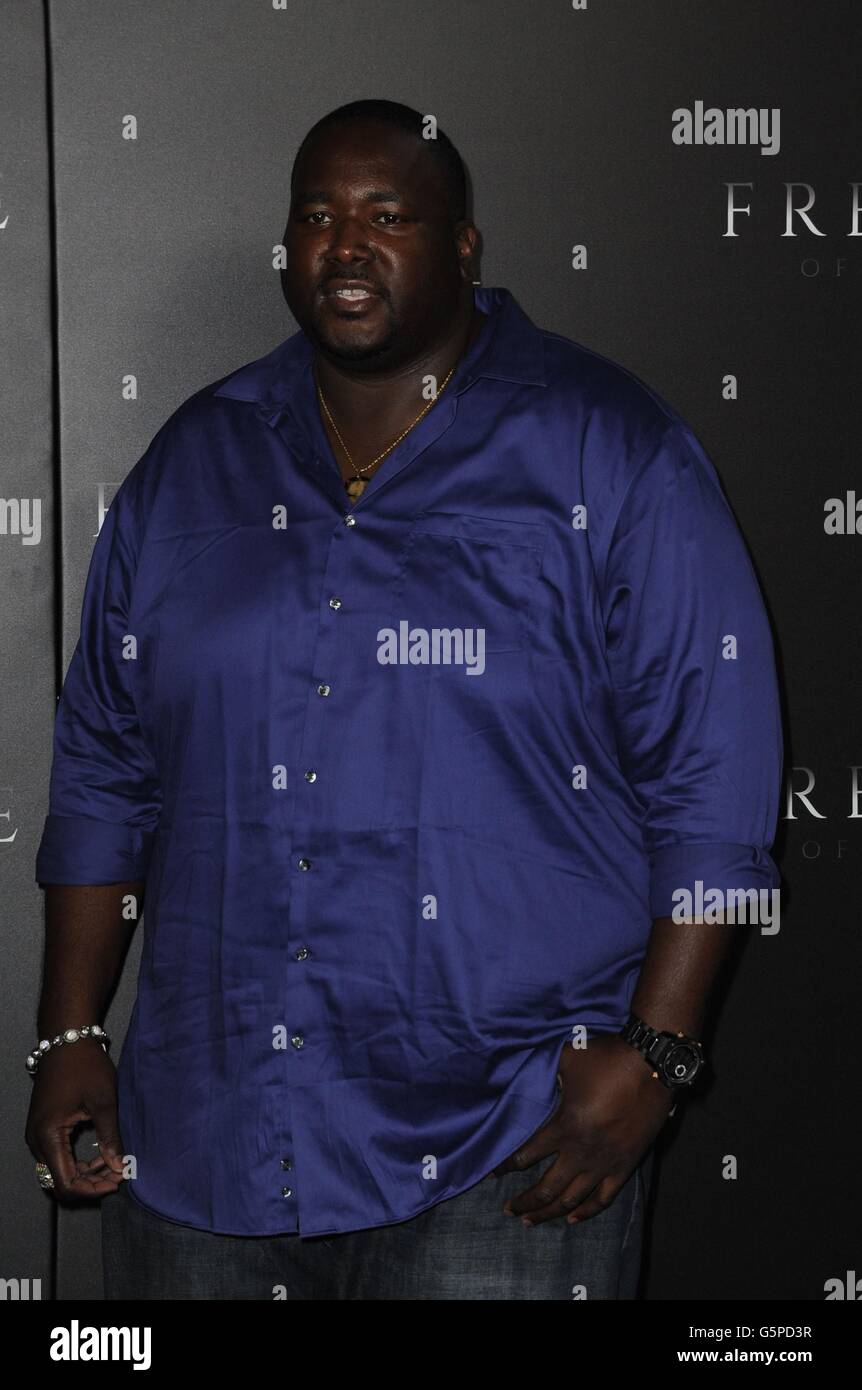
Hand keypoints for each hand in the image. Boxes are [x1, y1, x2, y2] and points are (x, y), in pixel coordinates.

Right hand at [24, 1041, 126, 1198]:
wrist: (67, 1039)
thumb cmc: (85, 1065)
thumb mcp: (103, 1102)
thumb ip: (110, 1137)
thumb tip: (119, 1168)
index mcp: (48, 1135)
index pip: (65, 1182)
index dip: (91, 1189)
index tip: (116, 1181)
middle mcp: (37, 1140)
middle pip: (60, 1180)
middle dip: (91, 1183)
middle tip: (119, 1173)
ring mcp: (38, 1134)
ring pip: (60, 1170)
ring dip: (87, 1173)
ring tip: (114, 1162)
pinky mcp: (44, 1128)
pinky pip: (59, 1156)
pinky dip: (79, 1161)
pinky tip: (102, 1153)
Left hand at [491, 1033, 673, 1224]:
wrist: (653, 1066)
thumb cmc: (607, 1060)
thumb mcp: (567, 1059)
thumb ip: (545, 1070)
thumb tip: (528, 1070)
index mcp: (564, 1127)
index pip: (525, 1156)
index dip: (505, 1166)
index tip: (492, 1173)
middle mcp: (581, 1152)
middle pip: (546, 1188)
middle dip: (525, 1202)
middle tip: (508, 1210)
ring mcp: (605, 1163)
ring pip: (572, 1200)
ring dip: (549, 1213)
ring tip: (530, 1221)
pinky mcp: (625, 1166)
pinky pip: (604, 1199)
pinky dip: (587, 1212)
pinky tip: (573, 1219)